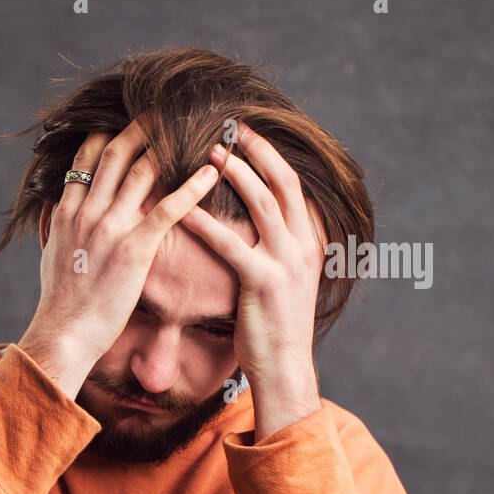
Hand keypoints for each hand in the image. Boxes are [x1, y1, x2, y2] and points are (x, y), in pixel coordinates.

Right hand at [19, 122, 220, 397]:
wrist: (63, 334)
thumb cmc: (61, 303)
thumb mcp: (51, 255)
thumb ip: (58, 226)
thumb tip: (60, 210)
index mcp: (67, 211)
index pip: (88, 156)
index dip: (111, 132)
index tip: (130, 119)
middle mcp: (87, 211)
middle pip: (118, 151)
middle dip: (145, 126)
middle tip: (168, 109)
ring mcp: (110, 227)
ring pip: (144, 170)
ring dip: (172, 145)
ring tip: (196, 127)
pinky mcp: (134, 248)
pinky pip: (169, 207)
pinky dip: (193, 184)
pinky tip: (213, 169)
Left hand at [179, 121, 325, 439]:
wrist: (283, 367)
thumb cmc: (274, 324)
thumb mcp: (281, 277)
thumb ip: (274, 246)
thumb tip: (253, 220)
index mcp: (309, 240)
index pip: (292, 184)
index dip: (270, 154)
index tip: (246, 132)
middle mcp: (304, 245)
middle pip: (282, 181)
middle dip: (256, 150)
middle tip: (228, 126)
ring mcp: (287, 262)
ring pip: (263, 203)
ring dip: (235, 173)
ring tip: (209, 152)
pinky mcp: (264, 281)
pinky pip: (231, 243)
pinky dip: (207, 222)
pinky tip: (184, 207)